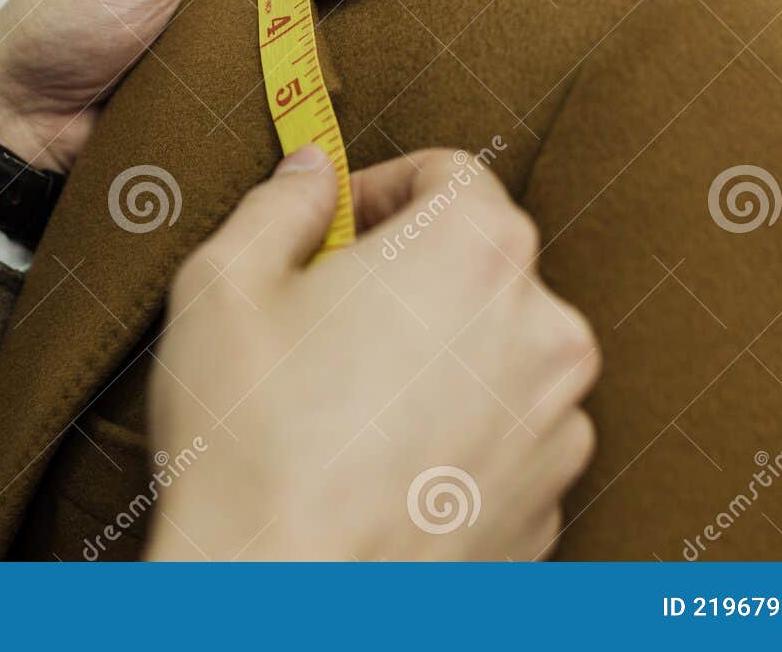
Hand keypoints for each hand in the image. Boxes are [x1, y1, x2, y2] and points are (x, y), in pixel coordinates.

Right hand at [144, 145, 599, 560]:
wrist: (284, 607)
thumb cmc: (252, 441)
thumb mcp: (224, 285)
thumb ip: (280, 203)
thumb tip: (312, 174)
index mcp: (477, 249)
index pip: (451, 173)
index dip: (382, 188)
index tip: (336, 228)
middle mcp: (544, 328)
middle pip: (481, 264)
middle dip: (411, 276)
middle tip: (328, 318)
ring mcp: (556, 425)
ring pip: (497, 353)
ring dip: (439, 356)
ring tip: (348, 404)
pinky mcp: (548, 504)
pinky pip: (505, 437)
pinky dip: (457, 434)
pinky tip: (380, 464)